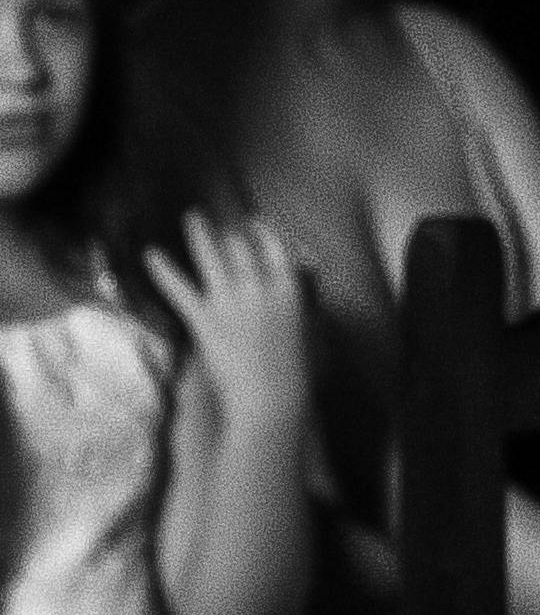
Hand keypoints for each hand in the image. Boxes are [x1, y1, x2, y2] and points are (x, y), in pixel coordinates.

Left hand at [139, 215, 314, 433]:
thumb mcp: (313, 326)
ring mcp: (230, 300)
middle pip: (242, 247)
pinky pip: (179, 288)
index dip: (263, 232)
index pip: (275, 247)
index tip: (254, 221)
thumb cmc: (299, 370)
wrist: (269, 397)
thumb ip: (303, 294)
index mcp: (290, 286)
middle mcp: (259, 285)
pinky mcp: (204, 318)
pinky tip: (151, 254)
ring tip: (193, 216)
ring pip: (213, 256)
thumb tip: (298, 272)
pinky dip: (164, 270)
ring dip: (200, 233)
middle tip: (222, 223)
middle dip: (231, 232)